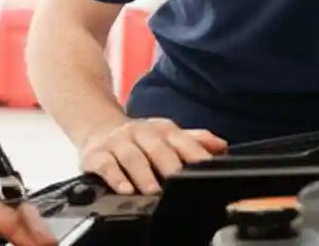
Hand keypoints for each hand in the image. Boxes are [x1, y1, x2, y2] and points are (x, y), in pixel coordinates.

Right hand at [79, 117, 226, 194]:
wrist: (97, 127)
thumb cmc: (139, 138)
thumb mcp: (167, 136)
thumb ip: (194, 141)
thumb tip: (222, 146)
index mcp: (163, 129)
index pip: (183, 141)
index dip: (196, 154)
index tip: (206, 168)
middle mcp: (141, 133)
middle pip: (158, 148)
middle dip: (170, 165)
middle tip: (180, 183)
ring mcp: (118, 142)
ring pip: (132, 157)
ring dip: (143, 175)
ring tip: (153, 191)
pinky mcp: (96, 155)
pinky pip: (106, 166)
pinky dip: (115, 178)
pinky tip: (125, 189)